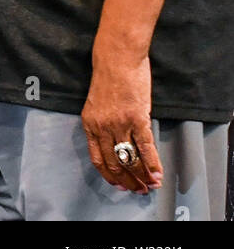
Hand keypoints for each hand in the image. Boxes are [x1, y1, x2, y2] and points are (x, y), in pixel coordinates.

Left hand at [81, 53, 163, 194]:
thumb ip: (104, 123)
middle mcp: (102, 127)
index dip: (109, 174)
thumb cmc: (107, 77)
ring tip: (150, 186)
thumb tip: (118, 142)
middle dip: (127, 180)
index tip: (118, 185)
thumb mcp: (97, 103)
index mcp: (89, 123)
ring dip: (141, 176)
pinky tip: (158, 174)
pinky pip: (145, 147)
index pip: (97, 157)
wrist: (116, 58)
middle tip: (138, 190)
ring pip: (130, 159)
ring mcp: (119, 123)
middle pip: (114, 162)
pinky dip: (152, 164)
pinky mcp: (136, 118)